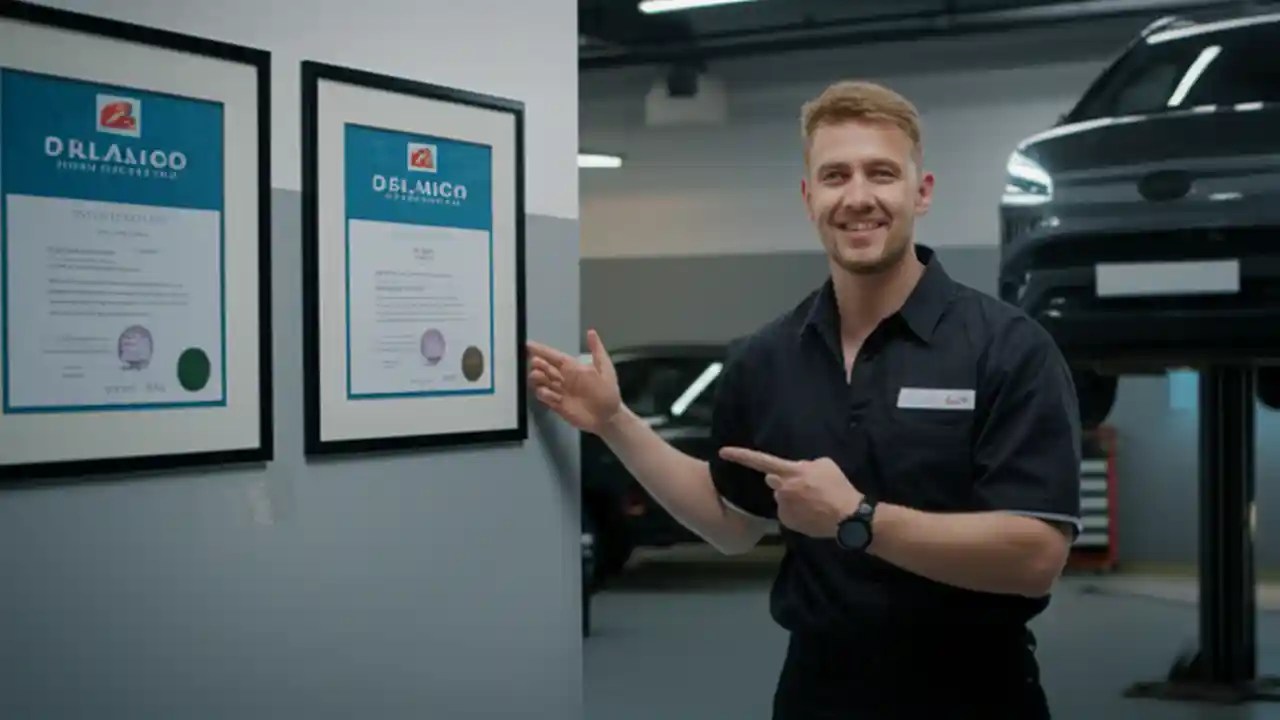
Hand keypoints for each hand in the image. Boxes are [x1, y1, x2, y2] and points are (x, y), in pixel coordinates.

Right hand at [527, 329, 623, 434]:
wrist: (608, 417)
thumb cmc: (608, 391)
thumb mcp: (605, 369)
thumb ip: (597, 351)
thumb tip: (591, 332)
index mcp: (574, 368)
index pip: (555, 357)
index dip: (542, 351)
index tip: (529, 345)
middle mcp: (564, 378)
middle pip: (545, 368)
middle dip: (538, 364)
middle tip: (535, 362)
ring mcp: (560, 392)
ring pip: (542, 381)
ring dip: (537, 377)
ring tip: (537, 376)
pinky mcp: (557, 405)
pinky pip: (545, 397)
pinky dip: (542, 393)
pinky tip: (544, 391)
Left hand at [718, 447, 862, 537]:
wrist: (848, 517)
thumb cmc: (838, 487)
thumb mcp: (824, 464)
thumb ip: (804, 465)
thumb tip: (796, 471)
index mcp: (791, 472)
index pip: (760, 461)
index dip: (740, 456)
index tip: (723, 452)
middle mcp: (782, 489)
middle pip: (773, 481)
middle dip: (783, 482)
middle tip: (805, 488)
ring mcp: (783, 507)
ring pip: (781, 498)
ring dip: (791, 498)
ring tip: (813, 503)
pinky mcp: (786, 522)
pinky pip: (786, 513)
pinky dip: (795, 513)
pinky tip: (811, 514)